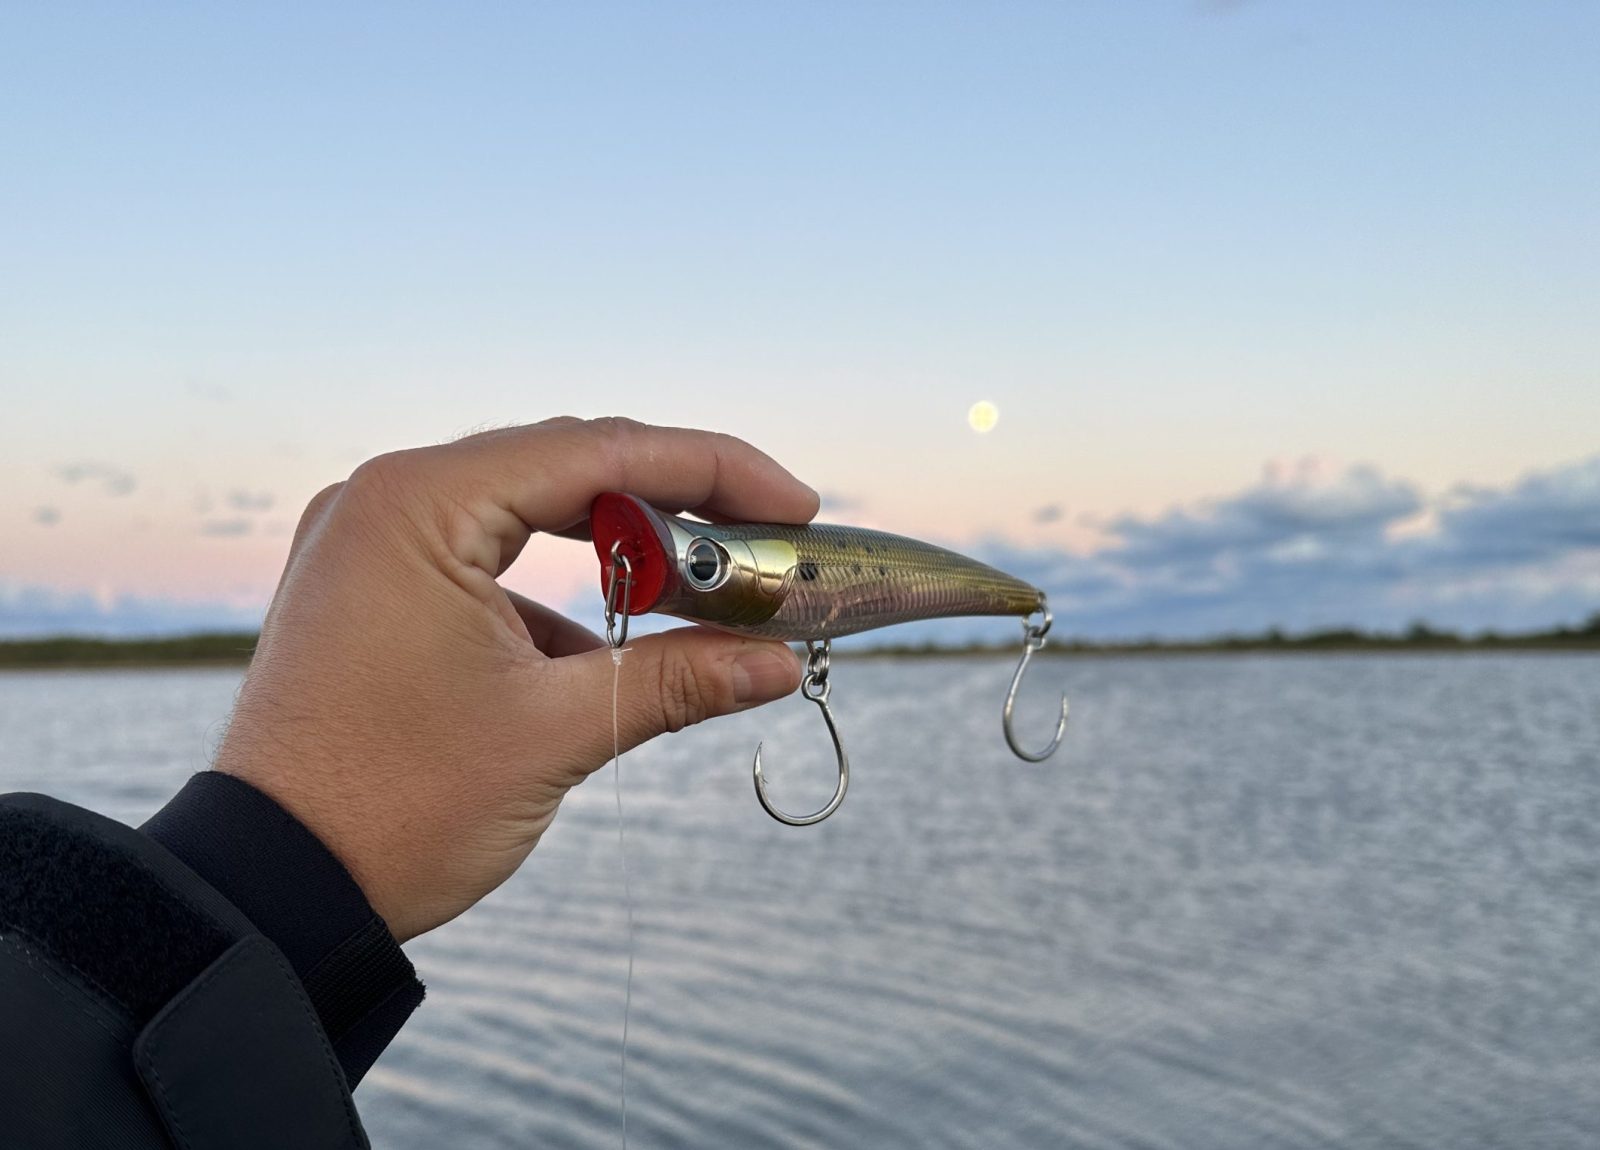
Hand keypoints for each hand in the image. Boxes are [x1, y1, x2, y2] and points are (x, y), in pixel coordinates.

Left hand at [214, 417, 815, 940]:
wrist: (271, 894)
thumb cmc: (395, 809)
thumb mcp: (554, 735)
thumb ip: (676, 678)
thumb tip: (779, 661)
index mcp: (417, 504)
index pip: (598, 451)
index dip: (714, 472)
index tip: (795, 505)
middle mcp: (385, 499)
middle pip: (567, 468)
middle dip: (677, 506)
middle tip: (770, 539)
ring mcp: (370, 541)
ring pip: (529, 512)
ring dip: (620, 550)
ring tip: (708, 593)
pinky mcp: (372, 589)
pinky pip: (489, 559)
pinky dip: (560, 591)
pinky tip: (610, 645)